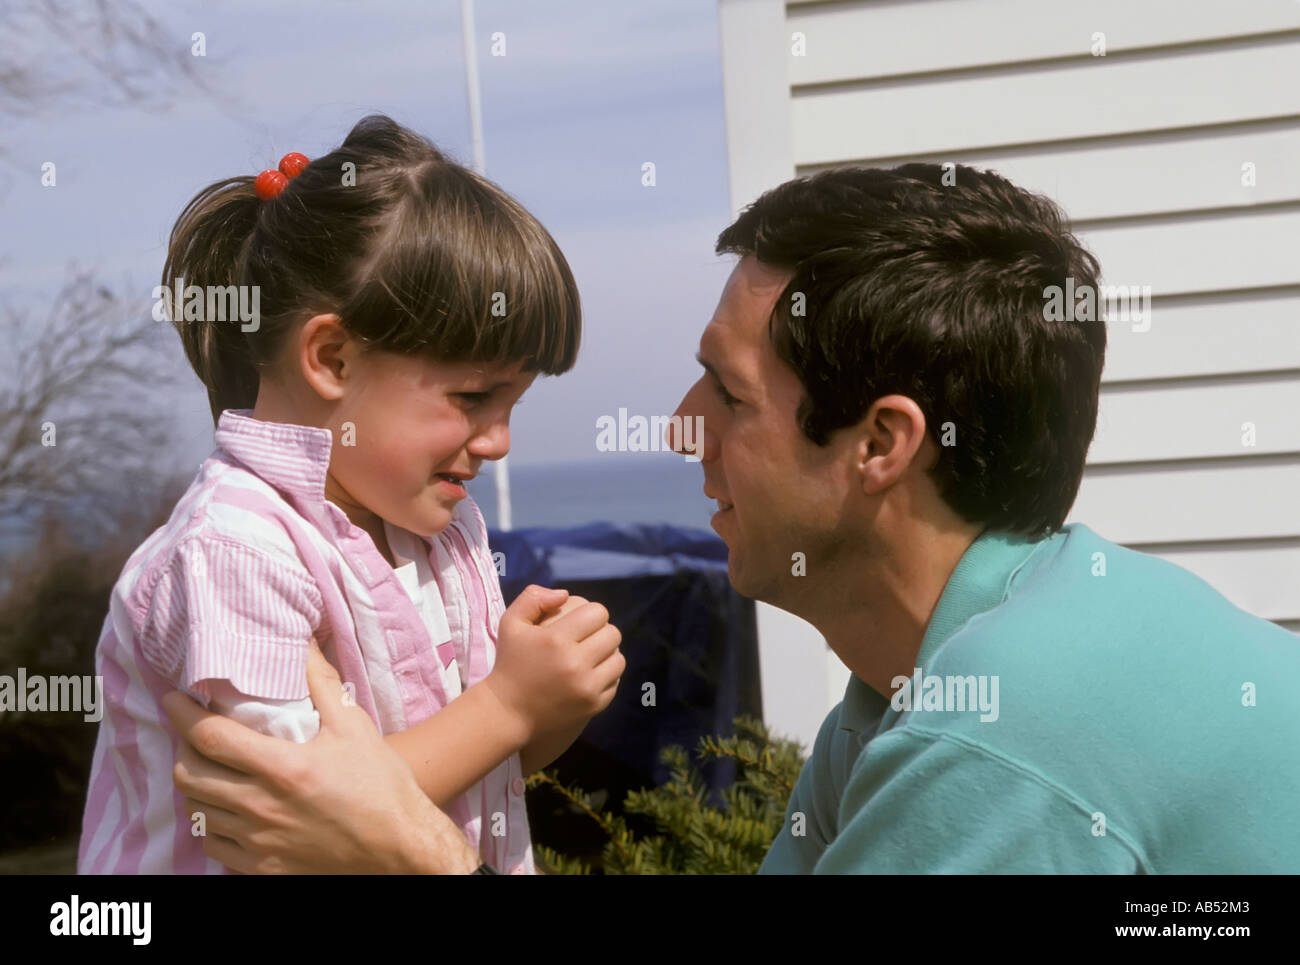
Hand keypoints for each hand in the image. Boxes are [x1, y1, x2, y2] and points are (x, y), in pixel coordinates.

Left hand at [164, 642, 479, 873]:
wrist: (401, 847)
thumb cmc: (381, 784)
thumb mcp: (354, 726)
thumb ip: (320, 682)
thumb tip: (302, 643)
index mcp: (283, 768)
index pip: (209, 737)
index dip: (182, 714)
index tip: (174, 698)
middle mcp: (262, 807)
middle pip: (189, 775)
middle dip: (182, 747)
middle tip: (193, 732)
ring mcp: (258, 842)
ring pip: (197, 811)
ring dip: (196, 784)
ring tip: (210, 766)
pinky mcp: (262, 868)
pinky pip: (213, 845)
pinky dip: (210, 822)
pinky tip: (226, 806)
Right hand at [483, 584, 624, 744]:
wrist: (508, 712)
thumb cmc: (509, 663)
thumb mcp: (510, 624)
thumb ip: (533, 598)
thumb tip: (565, 594)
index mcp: (555, 640)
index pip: (597, 612)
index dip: (589, 613)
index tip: (578, 621)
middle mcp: (574, 663)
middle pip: (612, 634)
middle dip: (600, 631)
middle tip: (586, 637)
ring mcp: (586, 687)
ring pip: (619, 658)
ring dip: (607, 653)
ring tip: (591, 654)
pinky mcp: (593, 706)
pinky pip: (615, 681)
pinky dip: (606, 675)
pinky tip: (589, 674)